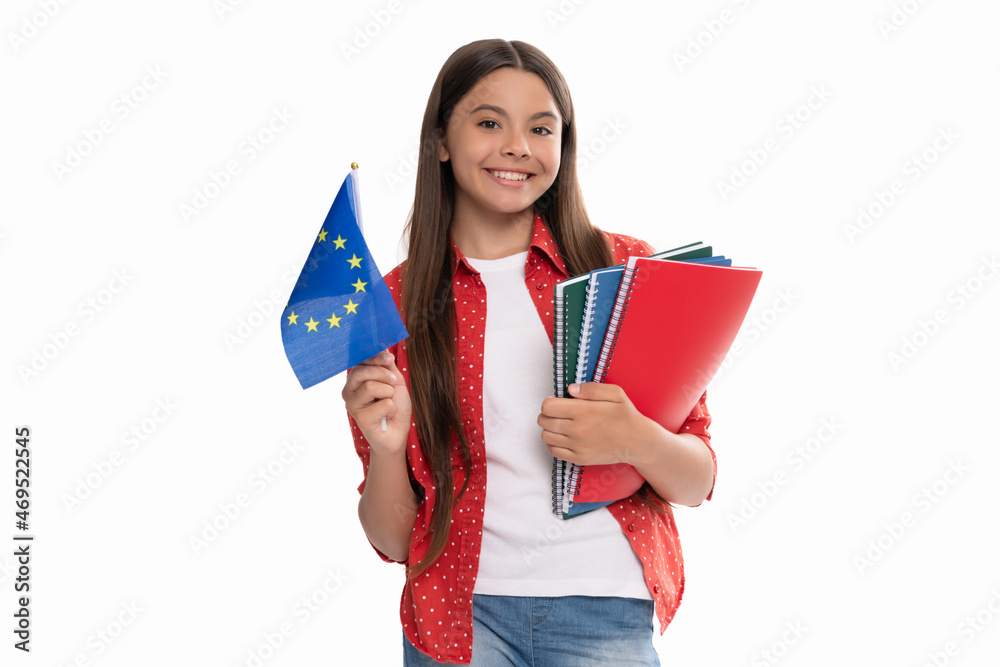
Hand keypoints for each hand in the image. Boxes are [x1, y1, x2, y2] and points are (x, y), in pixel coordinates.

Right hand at [342, 350, 411, 456]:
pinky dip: (392, 408)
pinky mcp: (361, 419)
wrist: (398, 432)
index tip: (389, 359)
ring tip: (390, 400)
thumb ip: (386, 365)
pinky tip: (387, 415)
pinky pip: (383, 404)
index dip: (375, 357)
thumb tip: (382, 345)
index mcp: (355, 380)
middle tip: (394, 383)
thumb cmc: (394, 406)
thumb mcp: (394, 381)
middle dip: (383, 374)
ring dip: (389, 392)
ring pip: (370, 387)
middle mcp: (349, 391)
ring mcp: (352, 405)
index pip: (359, 361)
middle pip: (361, 372)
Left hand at [537, 382, 653, 466]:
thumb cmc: (627, 416)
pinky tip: (562, 437)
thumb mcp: (615, 393)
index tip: (556, 400)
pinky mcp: (579, 459)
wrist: (637, 442)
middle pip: (543, 421)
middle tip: (558, 411)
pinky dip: (553, 443)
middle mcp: (577, 430)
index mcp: (584, 412)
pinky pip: (554, 451)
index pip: (548, 407)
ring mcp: (577, 447)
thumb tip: (570, 390)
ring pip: (546, 436)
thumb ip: (591, 389)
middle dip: (547, 414)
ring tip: (560, 424)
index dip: (549, 401)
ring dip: (549, 428)